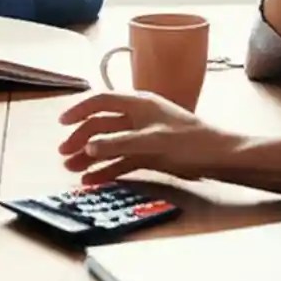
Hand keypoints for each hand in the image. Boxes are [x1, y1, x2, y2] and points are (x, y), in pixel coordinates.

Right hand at [57, 92, 238, 184]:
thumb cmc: (190, 142)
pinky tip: (92, 179)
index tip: (62, 123)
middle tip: (63, 153)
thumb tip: (88, 146)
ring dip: (90, 156)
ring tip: (72, 169)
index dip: (80, 110)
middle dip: (81, 138)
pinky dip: (106, 169)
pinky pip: (121, 161)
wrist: (219, 158)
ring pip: (109, 144)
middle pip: (101, 125)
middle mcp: (138, 117)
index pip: (101, 101)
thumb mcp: (152, 141)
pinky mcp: (148, 155)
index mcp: (139, 103)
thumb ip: (119, 142)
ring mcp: (142, 137)